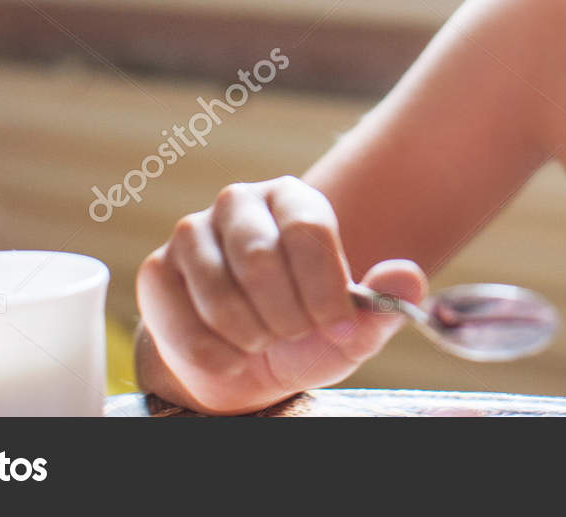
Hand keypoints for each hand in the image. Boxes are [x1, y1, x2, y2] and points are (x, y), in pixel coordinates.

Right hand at [136, 176, 426, 413]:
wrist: (245, 365)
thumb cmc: (305, 332)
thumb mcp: (352, 327)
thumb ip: (384, 303)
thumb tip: (408, 277)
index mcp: (293, 199)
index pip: (308, 230)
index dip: (324, 288)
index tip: (336, 326)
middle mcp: (239, 202)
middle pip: (261, 259)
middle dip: (286, 316)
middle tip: (295, 335)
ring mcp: (192, 232)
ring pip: (221, 295)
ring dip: (252, 337)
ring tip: (264, 341)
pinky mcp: (156, 271)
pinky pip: (185, 324)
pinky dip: (216, 356)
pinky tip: (231, 354)